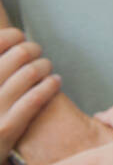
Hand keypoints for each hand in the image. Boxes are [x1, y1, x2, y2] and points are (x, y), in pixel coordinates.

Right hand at [0, 28, 60, 162]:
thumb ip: (0, 71)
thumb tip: (12, 38)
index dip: (10, 36)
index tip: (19, 36)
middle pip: (17, 55)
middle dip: (31, 49)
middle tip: (37, 51)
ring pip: (28, 73)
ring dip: (44, 65)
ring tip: (47, 67)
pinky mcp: (5, 128)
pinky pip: (34, 98)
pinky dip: (49, 85)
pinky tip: (56, 81)